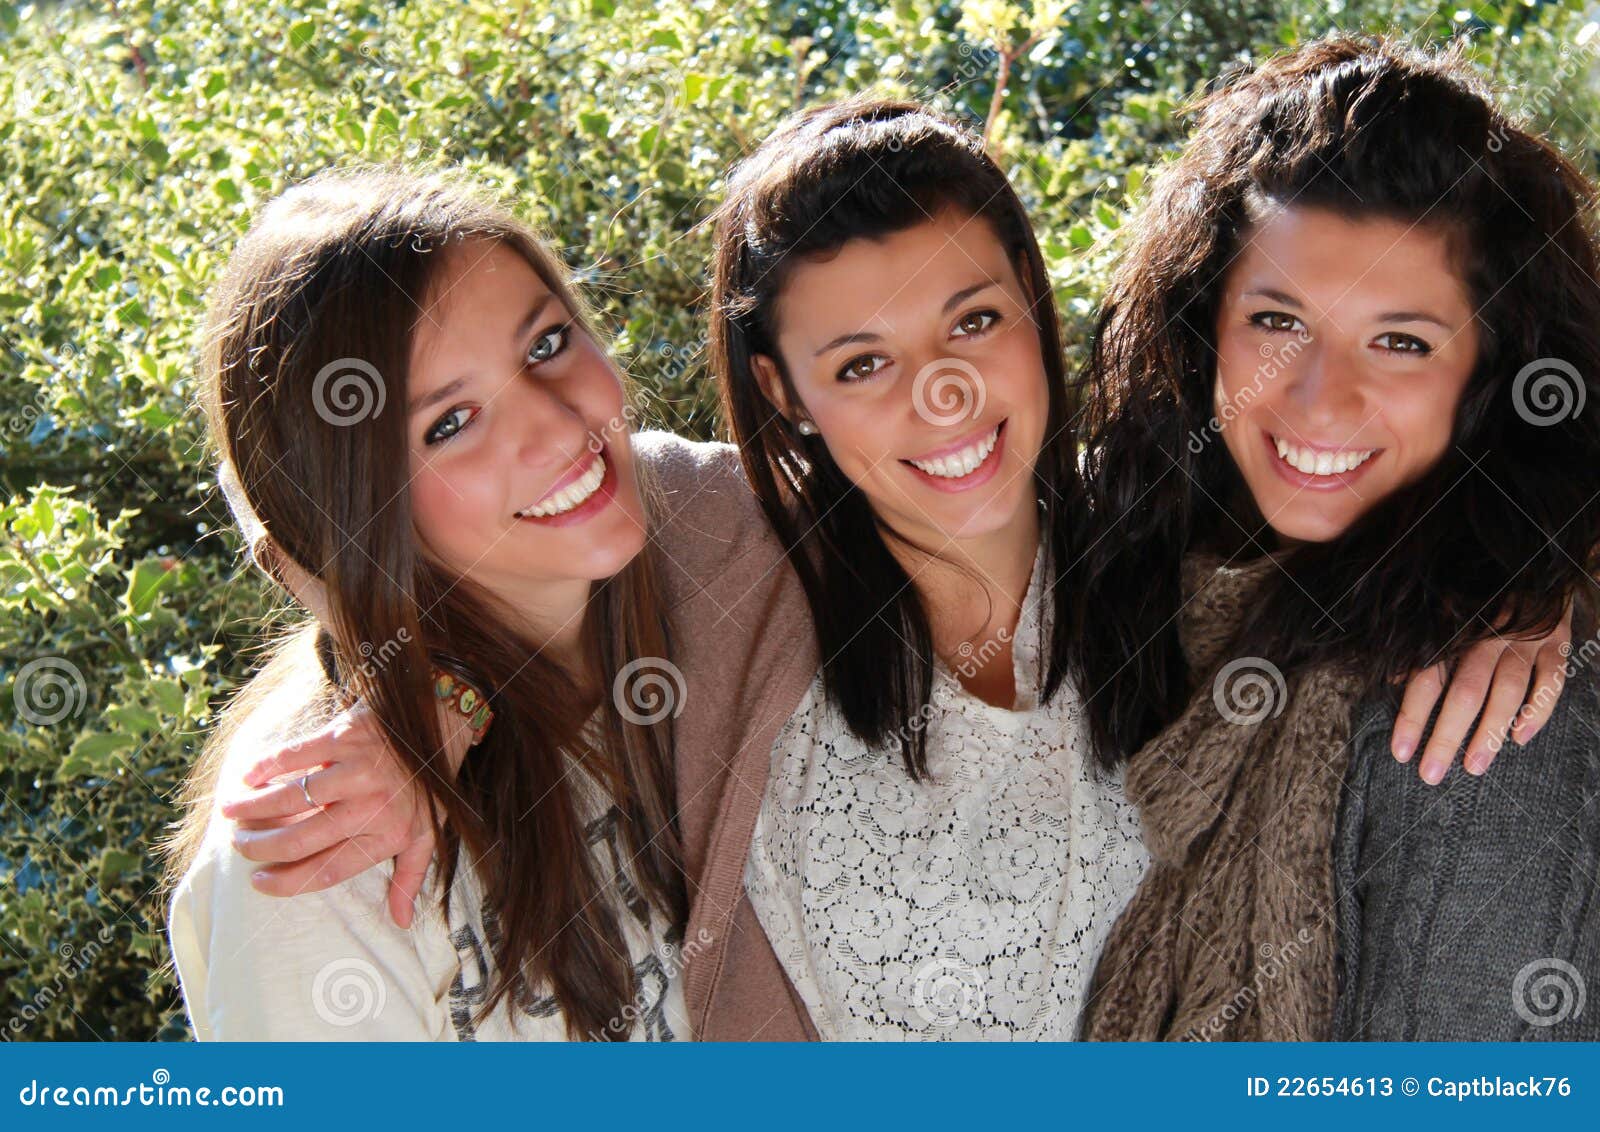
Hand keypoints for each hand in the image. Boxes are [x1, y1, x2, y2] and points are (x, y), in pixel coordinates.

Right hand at [219, 696, 476, 927]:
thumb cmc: (429, 784)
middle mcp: (370, 806)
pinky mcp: (344, 736)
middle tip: (240, 845)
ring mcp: (356, 770)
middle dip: (259, 847)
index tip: (259, 882)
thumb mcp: (428, 832)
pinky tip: (248, 777)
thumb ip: (411, 875)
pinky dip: (264, 767)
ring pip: (289, 798)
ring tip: (230, 813)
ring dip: (252, 807)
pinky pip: (293, 755)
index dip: (287, 882)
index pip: (327, 870)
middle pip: (299, 839)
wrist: (441, 721)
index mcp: (386, 835)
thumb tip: (402, 921)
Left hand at [1391, 606, 1572, 783]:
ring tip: (1473, 767)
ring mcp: (1525, 640)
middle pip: (1465, 693)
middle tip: (1432, 774)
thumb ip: (1421, 647)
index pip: (1427, 679)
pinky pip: (1551, 681)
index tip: (1401, 752)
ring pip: (1507, 692)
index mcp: (1454, 630)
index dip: (1412, 717)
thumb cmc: (1479, 599)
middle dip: (1446, 736)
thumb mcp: (1444, 614)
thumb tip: (1392, 682)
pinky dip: (1538, 711)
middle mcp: (1488, 635)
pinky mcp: (1558, 643)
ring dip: (1489, 733)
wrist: (1533, 564)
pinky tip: (1520, 738)